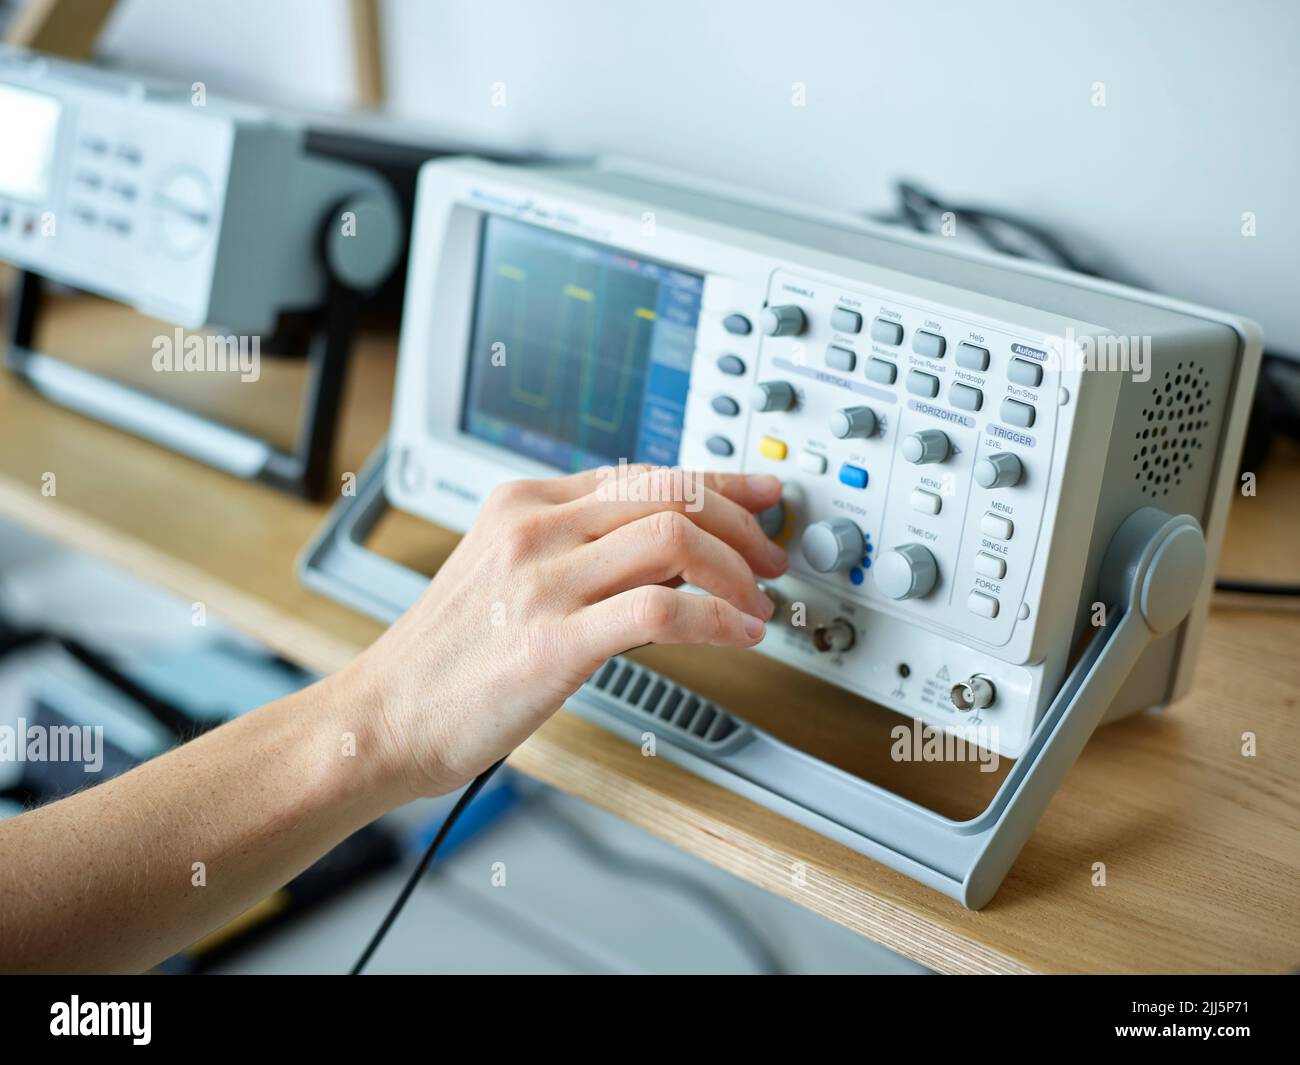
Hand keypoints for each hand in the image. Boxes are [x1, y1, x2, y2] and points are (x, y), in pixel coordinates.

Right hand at [343, 465, 787, 796]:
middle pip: (672, 493)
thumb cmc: (451, 656)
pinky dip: (717, 617)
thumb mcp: (510, 574)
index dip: (721, 481)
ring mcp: (542, 580)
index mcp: (525, 503)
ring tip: (756, 605)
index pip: (647, 471)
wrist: (385, 716)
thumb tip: (679, 551)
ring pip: (676, 537)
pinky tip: (736, 634)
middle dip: (742, 524)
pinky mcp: (552, 640)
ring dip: (737, 571)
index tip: (762, 496)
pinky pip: (662, 608)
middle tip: (770, 560)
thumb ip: (584, 551)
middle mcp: (535, 528)